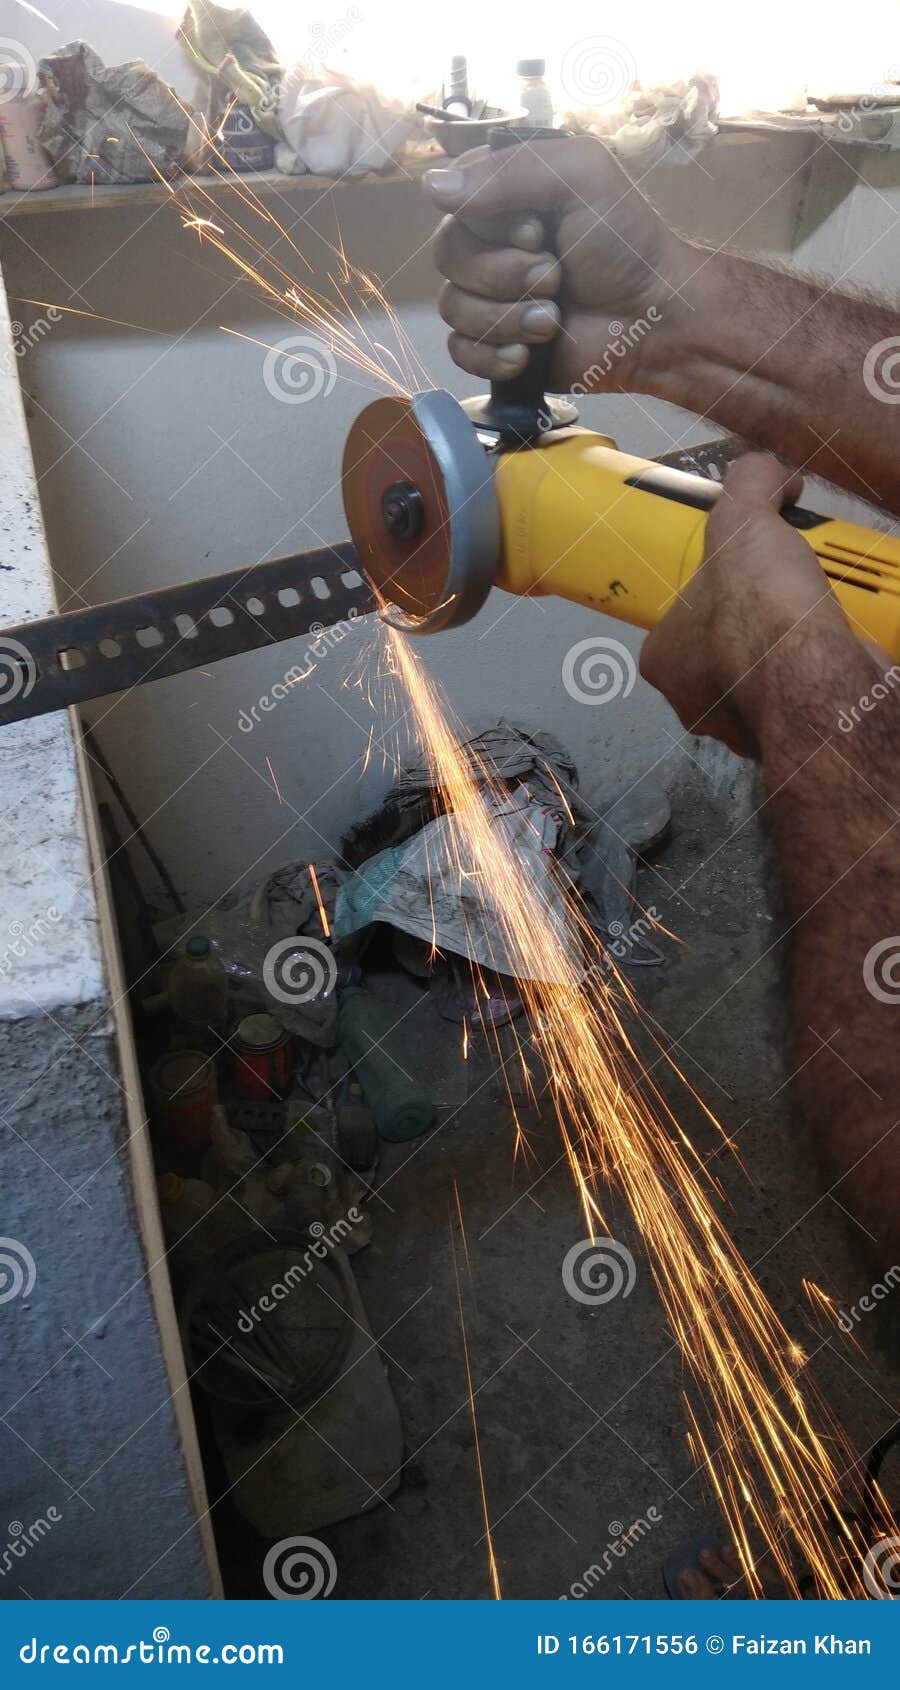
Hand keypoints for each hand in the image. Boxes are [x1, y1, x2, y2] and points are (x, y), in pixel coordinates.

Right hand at [423, 136, 680, 388]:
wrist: (653, 320)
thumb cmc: (626, 243)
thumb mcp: (581, 175)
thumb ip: (510, 169)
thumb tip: (429, 186)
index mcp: (504, 195)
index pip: (452, 200)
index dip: (488, 223)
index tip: (539, 231)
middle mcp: (490, 243)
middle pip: (447, 256)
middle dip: (504, 273)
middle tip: (555, 277)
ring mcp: (491, 295)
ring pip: (453, 307)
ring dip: (508, 317)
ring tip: (554, 318)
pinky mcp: (495, 343)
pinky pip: (459, 350)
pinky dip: (492, 356)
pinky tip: (528, 354)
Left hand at [638, 455, 856, 757]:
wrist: (821, 679)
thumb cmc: (760, 612)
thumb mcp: (742, 519)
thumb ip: (747, 484)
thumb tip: (764, 469)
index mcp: (665, 659)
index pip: (679, 614)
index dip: (711, 583)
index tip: (742, 565)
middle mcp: (699, 698)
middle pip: (728, 636)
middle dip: (759, 605)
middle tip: (785, 573)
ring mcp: (748, 718)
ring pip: (771, 662)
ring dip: (796, 630)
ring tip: (820, 594)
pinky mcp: (800, 725)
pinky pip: (810, 678)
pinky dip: (827, 653)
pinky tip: (842, 626)